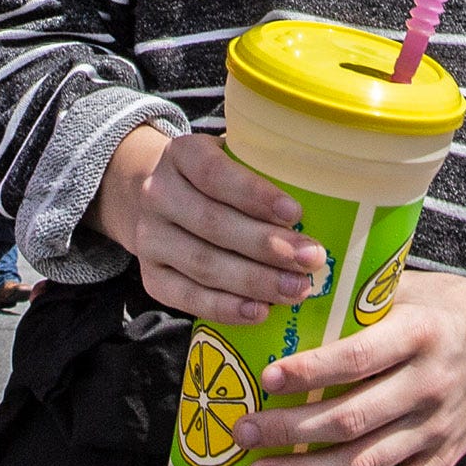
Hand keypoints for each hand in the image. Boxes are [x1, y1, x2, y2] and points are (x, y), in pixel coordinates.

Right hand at [90, 127, 322, 324]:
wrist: (141, 192)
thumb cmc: (208, 176)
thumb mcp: (226, 153)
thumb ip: (260, 166)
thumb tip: (323, 192)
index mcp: (182, 155)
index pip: (216, 174)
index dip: (255, 195)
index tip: (295, 213)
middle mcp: (157, 194)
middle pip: (214, 224)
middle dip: (266, 246)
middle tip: (310, 260)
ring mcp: (149, 238)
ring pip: (203, 264)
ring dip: (254, 282)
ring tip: (296, 290)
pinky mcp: (150, 275)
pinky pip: (186, 297)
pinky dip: (224, 308)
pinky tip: (259, 312)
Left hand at [242, 271, 465, 465]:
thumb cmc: (454, 310)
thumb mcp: (417, 290)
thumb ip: (364, 299)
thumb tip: (294, 292)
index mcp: (420, 333)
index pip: (356, 358)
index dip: (309, 372)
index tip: (267, 377)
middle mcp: (429, 384)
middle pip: (350, 419)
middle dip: (289, 431)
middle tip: (245, 429)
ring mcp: (436, 427)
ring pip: (364, 463)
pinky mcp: (442, 458)